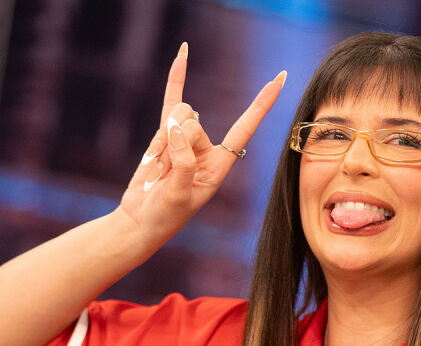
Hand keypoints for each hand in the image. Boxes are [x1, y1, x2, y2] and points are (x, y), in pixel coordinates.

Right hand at [118, 42, 285, 243]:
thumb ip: (183, 162)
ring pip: (176, 115)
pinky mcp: (165, 134)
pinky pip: (171, 99)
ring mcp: (185, 139)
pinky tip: (184, 50)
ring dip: (160, 142)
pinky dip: (178, 76)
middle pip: (193, 121)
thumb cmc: (164, 215)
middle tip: (165, 174)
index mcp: (221, 163)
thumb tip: (175, 127)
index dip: (262, 104)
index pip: (245, 126)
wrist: (140, 220)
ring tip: (156, 169)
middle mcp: (207, 148)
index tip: (280, 78)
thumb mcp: (178, 194)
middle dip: (173, 143)